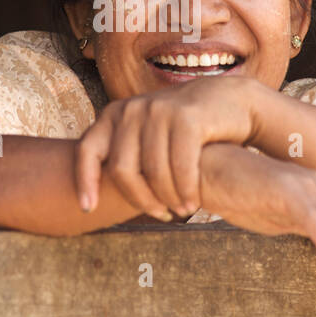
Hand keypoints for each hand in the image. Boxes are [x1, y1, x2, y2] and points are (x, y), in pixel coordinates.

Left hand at [75, 76, 257, 219]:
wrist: (231, 102)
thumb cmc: (185, 129)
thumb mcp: (147, 132)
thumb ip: (125, 152)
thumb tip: (94, 192)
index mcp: (115, 114)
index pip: (87, 150)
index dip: (85, 182)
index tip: (88, 209)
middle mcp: (132, 109)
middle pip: (122, 169)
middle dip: (140, 199)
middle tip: (159, 214)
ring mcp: (159, 110)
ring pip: (153, 172)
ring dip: (167, 198)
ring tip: (180, 211)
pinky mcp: (186, 118)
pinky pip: (180, 167)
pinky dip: (186, 190)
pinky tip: (193, 202)